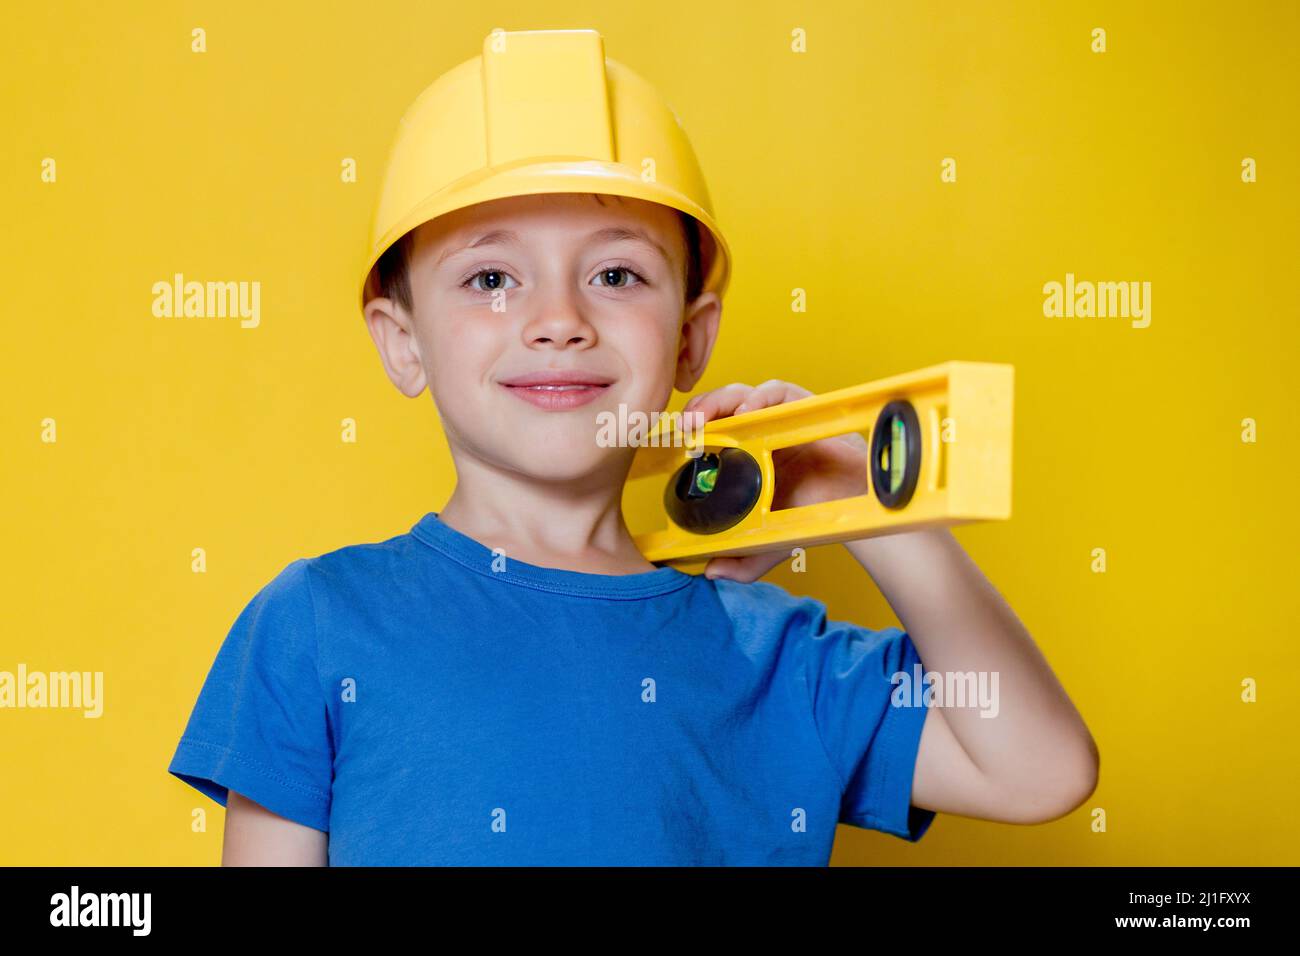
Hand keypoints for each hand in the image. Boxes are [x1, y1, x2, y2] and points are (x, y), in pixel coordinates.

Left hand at [681, 380, 868, 582]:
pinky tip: (746, 412)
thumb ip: (739, 561)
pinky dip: (759, 397)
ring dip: (720, 400)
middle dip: (698, 410)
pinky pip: (778, 392)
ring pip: (742, 395)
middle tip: (685, 426)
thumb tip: (710, 572)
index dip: (690, 431)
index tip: (674, 441)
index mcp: (745, 456)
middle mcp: (760, 433)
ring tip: (705, 418)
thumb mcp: (766, 545)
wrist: (853, 514)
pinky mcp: (804, 408)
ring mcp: (781, 419)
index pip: (710, 431)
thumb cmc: (812, 520)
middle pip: (721, 408)